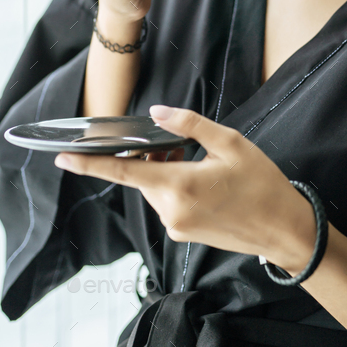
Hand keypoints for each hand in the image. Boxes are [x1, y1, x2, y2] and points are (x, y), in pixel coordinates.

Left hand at [54, 105, 316, 272]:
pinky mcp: (184, 234)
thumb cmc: (262, 185)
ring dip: (166, 172)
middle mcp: (170, 211)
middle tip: (182, 144)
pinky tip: (204, 181)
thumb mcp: (231, 144)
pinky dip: (176, 187)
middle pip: (142, 177)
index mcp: (179, 186)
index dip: (89, 164)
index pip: (123, 172)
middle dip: (152, 158)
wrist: (284, 230)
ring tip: (202, 163)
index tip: (62, 157)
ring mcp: (176, 227)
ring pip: (155, 189)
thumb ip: (189, 126)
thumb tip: (158, 112)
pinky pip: (168, 203)